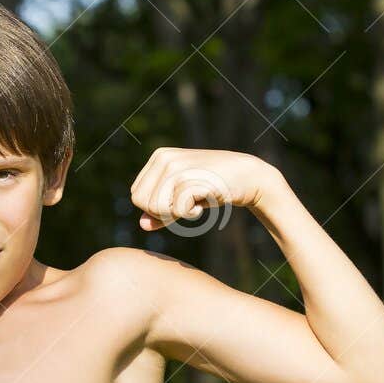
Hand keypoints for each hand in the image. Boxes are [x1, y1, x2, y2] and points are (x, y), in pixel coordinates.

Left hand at [129, 148, 282, 231]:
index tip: (176, 202)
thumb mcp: (183, 196)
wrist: (247, 176)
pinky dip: (191, 214)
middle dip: (162, 213)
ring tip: (195, 201)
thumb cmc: (213, 186)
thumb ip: (161, 211)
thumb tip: (142, 226)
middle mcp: (164, 158)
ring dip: (176, 214)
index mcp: (158, 157)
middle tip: (186, 204)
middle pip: (142, 202)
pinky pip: (176, 210)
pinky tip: (204, 201)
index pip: (136, 195)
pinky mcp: (189, 179)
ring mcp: (176, 167)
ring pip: (155, 208)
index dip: (153, 208)